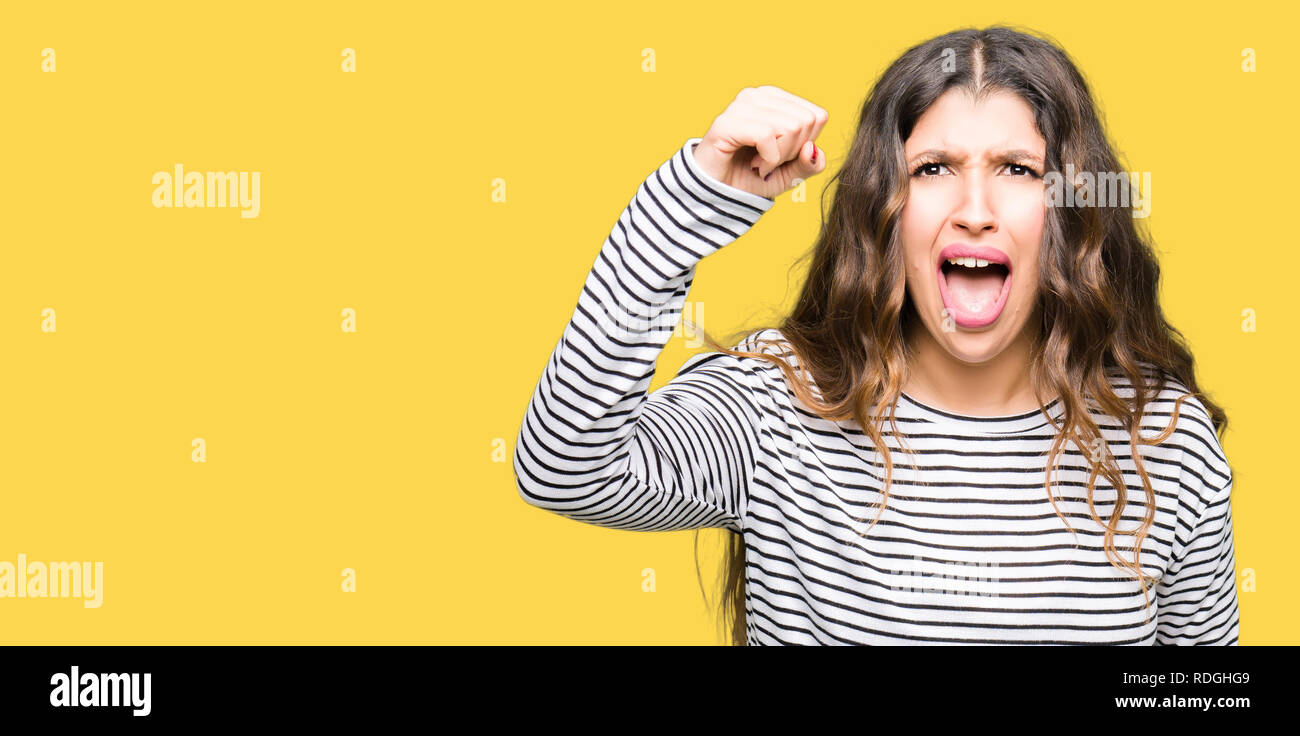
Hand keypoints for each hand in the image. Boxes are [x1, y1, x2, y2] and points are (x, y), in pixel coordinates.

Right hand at [692, 85, 828, 198]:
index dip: (807, 144)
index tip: (783, 156)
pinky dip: (767, 159)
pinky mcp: (727, 123)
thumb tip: (813, 149)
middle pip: (806, 121)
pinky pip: (767, 136)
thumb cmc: (751, 178)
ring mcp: (741, 106)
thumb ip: (810, 164)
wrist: (716, 194)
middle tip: (770, 162)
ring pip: (790, 126)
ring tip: (760, 164)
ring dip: (779, 157)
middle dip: (793, 152)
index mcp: (775, 99)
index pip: (817, 116)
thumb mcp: (790, 175)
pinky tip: (755, 165)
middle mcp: (758, 96)